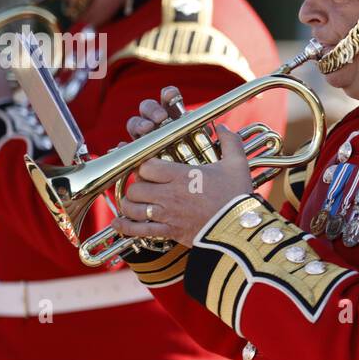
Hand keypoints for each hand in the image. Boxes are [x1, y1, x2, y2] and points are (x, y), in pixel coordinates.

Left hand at [110, 86, 253, 246]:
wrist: (239, 228)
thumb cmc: (237, 196)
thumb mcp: (237, 165)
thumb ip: (230, 142)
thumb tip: (223, 127)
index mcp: (181, 175)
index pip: (146, 166)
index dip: (144, 166)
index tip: (150, 168)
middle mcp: (169, 194)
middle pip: (136, 187)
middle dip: (136, 186)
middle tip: (143, 186)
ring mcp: (166, 214)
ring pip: (132, 207)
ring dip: (130, 204)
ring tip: (134, 203)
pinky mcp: (168, 232)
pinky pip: (138, 230)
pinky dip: (125, 227)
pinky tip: (119, 223)